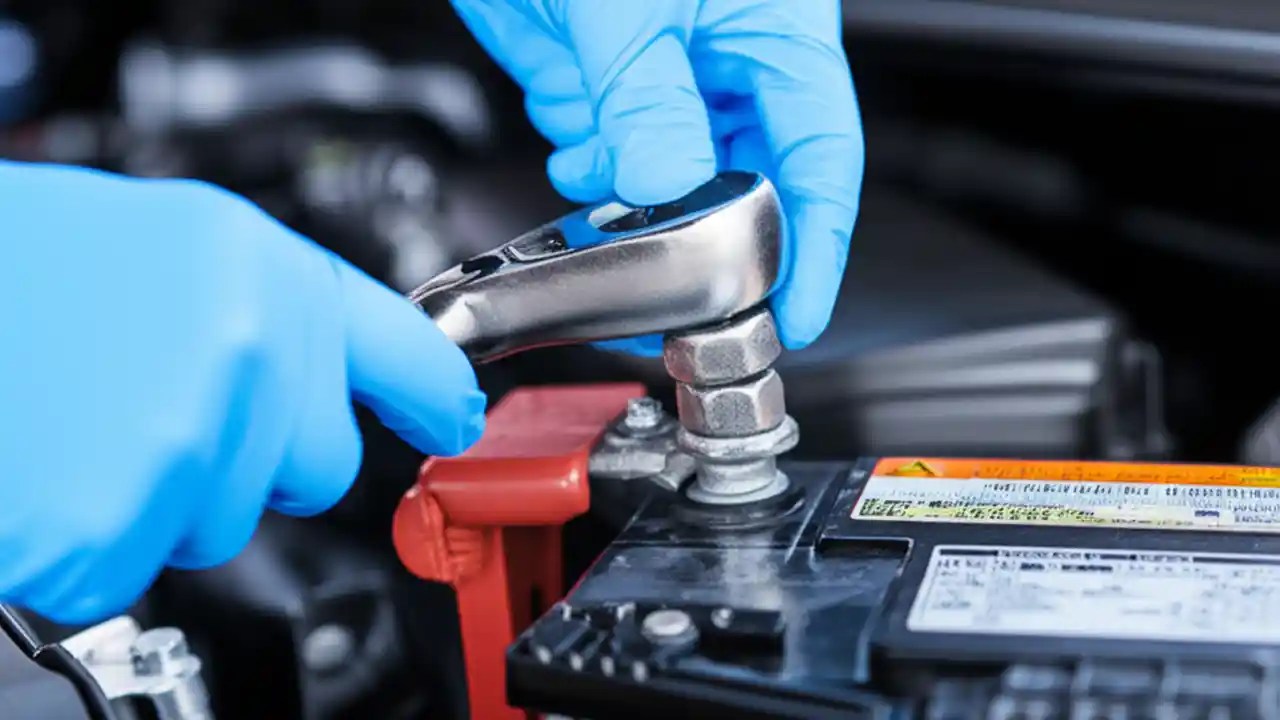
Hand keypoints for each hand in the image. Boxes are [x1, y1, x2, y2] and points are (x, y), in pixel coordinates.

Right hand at [0, 162, 485, 623]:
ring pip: (222, 524)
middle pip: (315, 467)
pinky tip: (52, 468)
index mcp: (265, 272)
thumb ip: (273, 311)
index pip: (406, 352)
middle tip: (156, 398)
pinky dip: (88, 537)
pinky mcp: (109, 529)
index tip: (455, 419)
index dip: (438, 395)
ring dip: (163, 493)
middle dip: (251, 452)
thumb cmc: (29, 266)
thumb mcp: (172, 249)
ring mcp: (183, 446)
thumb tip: (349, 376)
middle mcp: (246, 355)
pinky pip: (131, 563)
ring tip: (85, 419)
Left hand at [453, 0, 863, 351]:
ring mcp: (669, 72)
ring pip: (669, 176)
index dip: (816, 244)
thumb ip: (649, 96)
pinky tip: (578, 145)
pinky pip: (614, 151)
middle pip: (743, 180)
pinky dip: (592, 163)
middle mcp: (730, 58)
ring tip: (599, 164)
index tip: (800, 311)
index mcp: (777, 30)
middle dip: (700, 227)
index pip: (820, 158)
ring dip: (630, 191)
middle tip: (670, 281)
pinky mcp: (612, 79)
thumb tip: (669, 186)